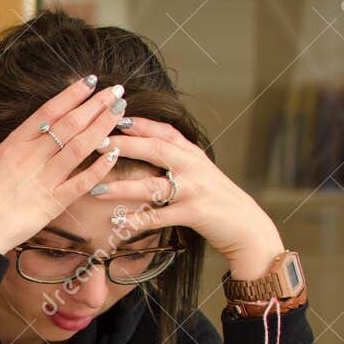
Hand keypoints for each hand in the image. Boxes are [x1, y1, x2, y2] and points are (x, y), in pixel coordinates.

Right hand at [0, 76, 127, 255]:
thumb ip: (16, 146)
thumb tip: (37, 131)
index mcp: (13, 144)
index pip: (49, 111)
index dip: (72, 94)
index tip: (91, 82)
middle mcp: (29, 157)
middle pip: (70, 125)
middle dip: (96, 105)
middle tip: (117, 91)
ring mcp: (42, 180)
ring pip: (80, 147)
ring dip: (103, 126)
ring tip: (119, 111)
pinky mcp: (52, 203)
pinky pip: (81, 182)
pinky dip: (99, 166)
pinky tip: (114, 152)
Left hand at [103, 117, 283, 279]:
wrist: (246, 226)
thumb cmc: (215, 199)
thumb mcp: (198, 172)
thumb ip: (176, 158)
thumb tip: (143, 143)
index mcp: (192, 154)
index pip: (164, 131)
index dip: (140, 123)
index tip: (113, 116)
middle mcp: (194, 167)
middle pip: (157, 150)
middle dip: (126, 145)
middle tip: (97, 144)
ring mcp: (195, 189)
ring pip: (154, 185)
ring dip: (123, 187)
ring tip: (97, 190)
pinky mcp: (195, 213)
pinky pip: (161, 216)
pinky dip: (138, 220)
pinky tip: (118, 223)